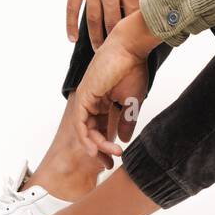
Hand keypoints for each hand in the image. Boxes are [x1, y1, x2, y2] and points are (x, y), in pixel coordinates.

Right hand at [68, 0, 144, 49]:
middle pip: (111, 22)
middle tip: (115, 53)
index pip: (131, 17)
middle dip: (113, 40)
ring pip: (93, 20)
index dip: (131, 33)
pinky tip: (73, 39)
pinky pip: (72, 8)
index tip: (133, 45)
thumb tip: (141, 17)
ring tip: (98, 50)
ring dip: (95, 38)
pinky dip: (71, 25)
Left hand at [69, 11, 161, 161]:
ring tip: (110, 157)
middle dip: (99, 151)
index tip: (117, 158)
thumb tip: (125, 140)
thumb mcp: (132, 102)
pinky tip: (98, 149)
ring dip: (97, 147)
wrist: (130, 49)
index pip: (100, 128)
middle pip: (90, 132)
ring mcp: (86, 99)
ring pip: (86, 131)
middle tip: (108, 165)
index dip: (107, 145)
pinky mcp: (84, 96)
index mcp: (102, 101)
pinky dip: (87, 138)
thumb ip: (127, 121)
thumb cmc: (133, 69)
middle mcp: (91, 101)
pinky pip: (81, 123)